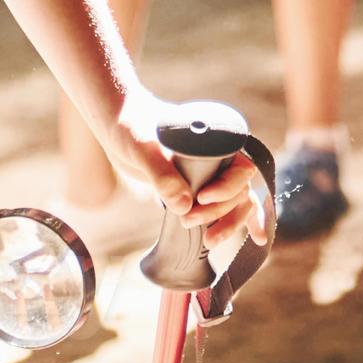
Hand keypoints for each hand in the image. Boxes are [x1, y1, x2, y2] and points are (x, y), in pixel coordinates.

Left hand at [103, 97, 272, 251]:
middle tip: (190, 221)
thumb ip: (162, 174)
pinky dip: (229, 221)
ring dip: (228, 222)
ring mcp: (206, 171)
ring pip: (234, 202)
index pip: (241, 169)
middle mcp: (217, 155)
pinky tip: (248, 239)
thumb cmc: (130, 124)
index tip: (201, 198)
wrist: (115, 120)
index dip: (227, 188)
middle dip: (221, 212)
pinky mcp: (193, 185)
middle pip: (239, 191)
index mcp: (216, 139)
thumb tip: (184, 205)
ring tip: (209, 241)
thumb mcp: (143, 147)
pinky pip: (216, 205)